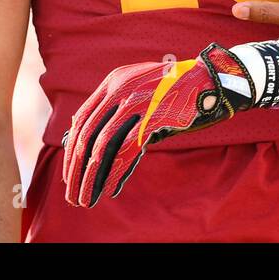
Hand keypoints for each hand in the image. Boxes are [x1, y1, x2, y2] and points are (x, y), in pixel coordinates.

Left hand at [62, 43, 254, 207]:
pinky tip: (109, 190)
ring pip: (102, 147)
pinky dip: (115, 173)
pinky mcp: (154, 117)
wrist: (209, 80)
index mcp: (114, 81)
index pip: (82, 120)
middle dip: (76, 170)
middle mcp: (121, 89)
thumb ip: (114, 107)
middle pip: (87, 136)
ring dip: (91, 177)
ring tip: (86, 199)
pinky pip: (126, 151)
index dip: (72, 150)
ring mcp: (137, 102)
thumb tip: (78, 136)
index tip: (70, 174)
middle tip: (72, 194)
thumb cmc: (174, 90)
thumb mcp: (140, 89)